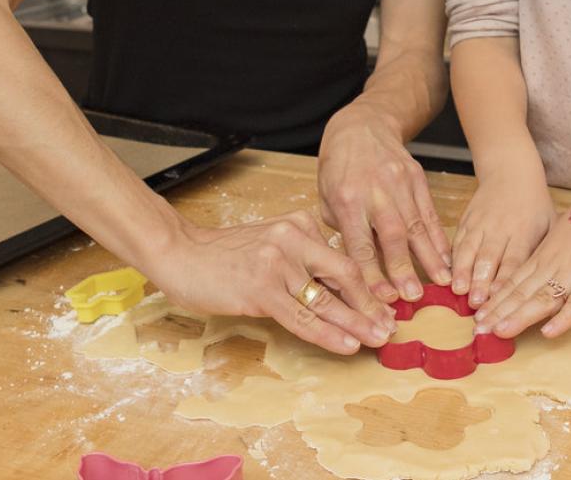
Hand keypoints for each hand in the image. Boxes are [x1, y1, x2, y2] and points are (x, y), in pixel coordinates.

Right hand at [140, 209, 395, 354]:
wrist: (180, 254)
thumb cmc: (224, 255)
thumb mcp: (271, 244)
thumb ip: (302, 259)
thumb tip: (340, 291)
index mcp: (300, 224)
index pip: (343, 258)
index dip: (368, 286)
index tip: (386, 305)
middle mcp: (293, 239)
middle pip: (344, 276)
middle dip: (370, 305)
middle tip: (389, 326)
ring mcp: (277, 263)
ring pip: (326, 300)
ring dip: (355, 323)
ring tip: (376, 339)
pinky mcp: (261, 288)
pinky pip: (302, 317)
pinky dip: (327, 333)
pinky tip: (346, 345)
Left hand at [317, 114, 452, 302]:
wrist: (361, 126)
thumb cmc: (338, 168)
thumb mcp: (326, 197)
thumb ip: (343, 230)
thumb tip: (364, 265)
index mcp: (346, 199)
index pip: (360, 243)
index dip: (372, 273)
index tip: (382, 298)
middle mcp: (375, 191)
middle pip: (392, 234)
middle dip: (404, 268)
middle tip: (414, 297)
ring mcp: (399, 184)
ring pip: (416, 225)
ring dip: (430, 257)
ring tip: (442, 283)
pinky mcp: (417, 179)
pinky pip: (429, 212)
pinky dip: (439, 237)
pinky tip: (447, 258)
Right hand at [450, 168, 553, 308]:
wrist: (510, 171)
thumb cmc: (535, 204)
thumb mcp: (550, 223)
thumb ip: (547, 251)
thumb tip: (552, 281)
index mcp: (523, 231)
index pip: (514, 259)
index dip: (505, 279)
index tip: (498, 297)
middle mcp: (500, 228)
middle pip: (489, 257)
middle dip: (481, 281)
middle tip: (475, 302)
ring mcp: (480, 224)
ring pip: (469, 250)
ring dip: (463, 272)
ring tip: (458, 290)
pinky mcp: (466, 221)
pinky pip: (457, 241)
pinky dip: (452, 259)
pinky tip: (447, 275)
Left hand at [473, 192, 570, 338]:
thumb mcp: (564, 235)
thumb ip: (553, 254)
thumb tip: (545, 270)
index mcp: (544, 255)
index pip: (514, 282)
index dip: (496, 301)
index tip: (479, 316)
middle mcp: (553, 265)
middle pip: (521, 292)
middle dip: (498, 313)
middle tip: (478, 331)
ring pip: (542, 298)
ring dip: (519, 316)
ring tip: (499, 332)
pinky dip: (563, 319)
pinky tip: (548, 332)